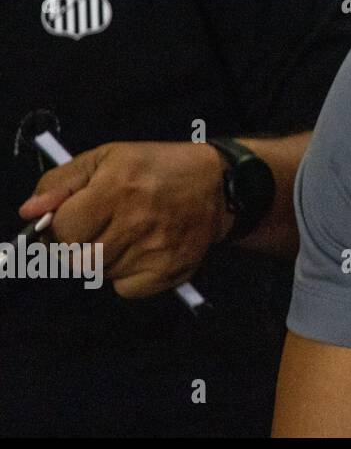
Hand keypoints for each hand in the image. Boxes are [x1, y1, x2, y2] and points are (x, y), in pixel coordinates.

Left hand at [18, 142, 232, 297]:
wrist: (220, 184)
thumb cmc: (159, 167)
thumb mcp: (108, 158)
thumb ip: (62, 182)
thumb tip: (31, 212)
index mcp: (117, 187)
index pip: (61, 230)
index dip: (60, 228)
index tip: (72, 221)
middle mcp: (136, 220)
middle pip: (77, 258)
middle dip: (80, 245)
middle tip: (102, 228)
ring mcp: (155, 249)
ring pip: (100, 273)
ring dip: (105, 259)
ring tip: (128, 235)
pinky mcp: (170, 270)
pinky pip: (125, 289)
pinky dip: (127, 276)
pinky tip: (143, 251)